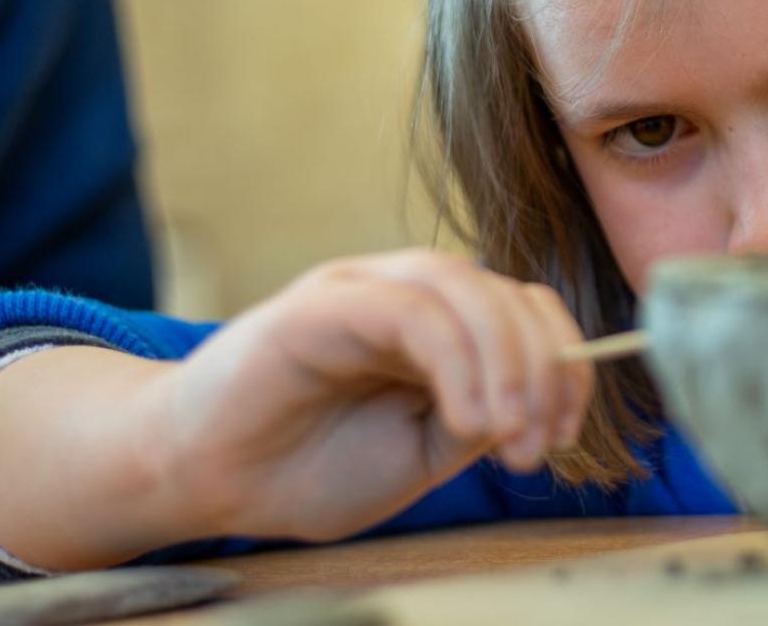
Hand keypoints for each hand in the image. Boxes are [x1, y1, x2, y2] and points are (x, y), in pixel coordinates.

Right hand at [146, 249, 593, 542]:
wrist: (203, 480)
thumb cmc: (307, 466)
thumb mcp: (420, 453)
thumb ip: (477, 421)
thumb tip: (535, 408)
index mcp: (439, 324)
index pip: (526, 312)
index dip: (563, 367)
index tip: (563, 437)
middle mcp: (407, 292)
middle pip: (506, 297)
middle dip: (542, 374)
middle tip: (535, 448)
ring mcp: (362, 291)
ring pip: (466, 288)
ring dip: (506, 365)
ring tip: (506, 435)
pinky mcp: (321, 305)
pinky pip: (409, 311)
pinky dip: (455, 363)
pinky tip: (467, 421)